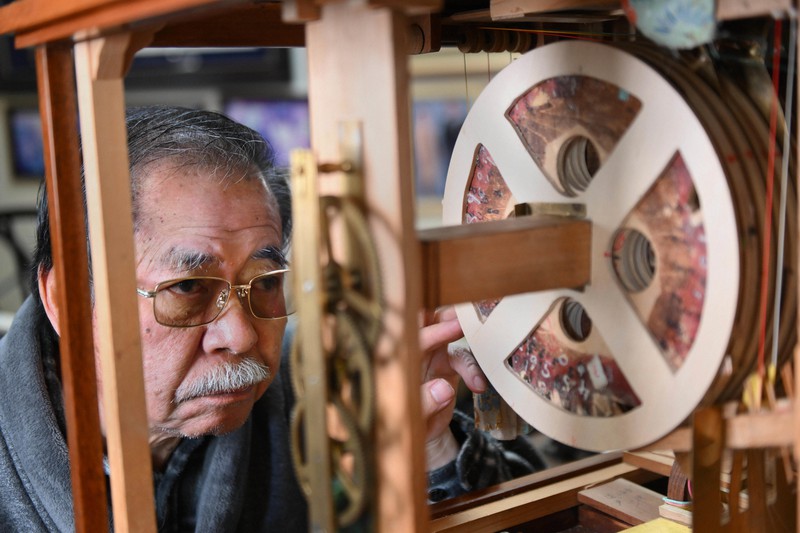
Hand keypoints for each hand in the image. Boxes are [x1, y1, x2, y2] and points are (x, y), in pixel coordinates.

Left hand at [419, 306, 486, 469]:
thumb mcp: (409, 419)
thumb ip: (424, 404)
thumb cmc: (405, 423)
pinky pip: (462, 358)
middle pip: (423, 322)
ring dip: (460, 335)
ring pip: (445, 333)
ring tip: (477, 341)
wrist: (420, 435)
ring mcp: (430, 356)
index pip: (410, 338)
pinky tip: (478, 385)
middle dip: (442, 316)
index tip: (454, 328)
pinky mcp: (446, 365)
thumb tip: (445, 388)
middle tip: (462, 316)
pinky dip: (472, 368)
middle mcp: (412, 352)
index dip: (431, 331)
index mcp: (396, 360)